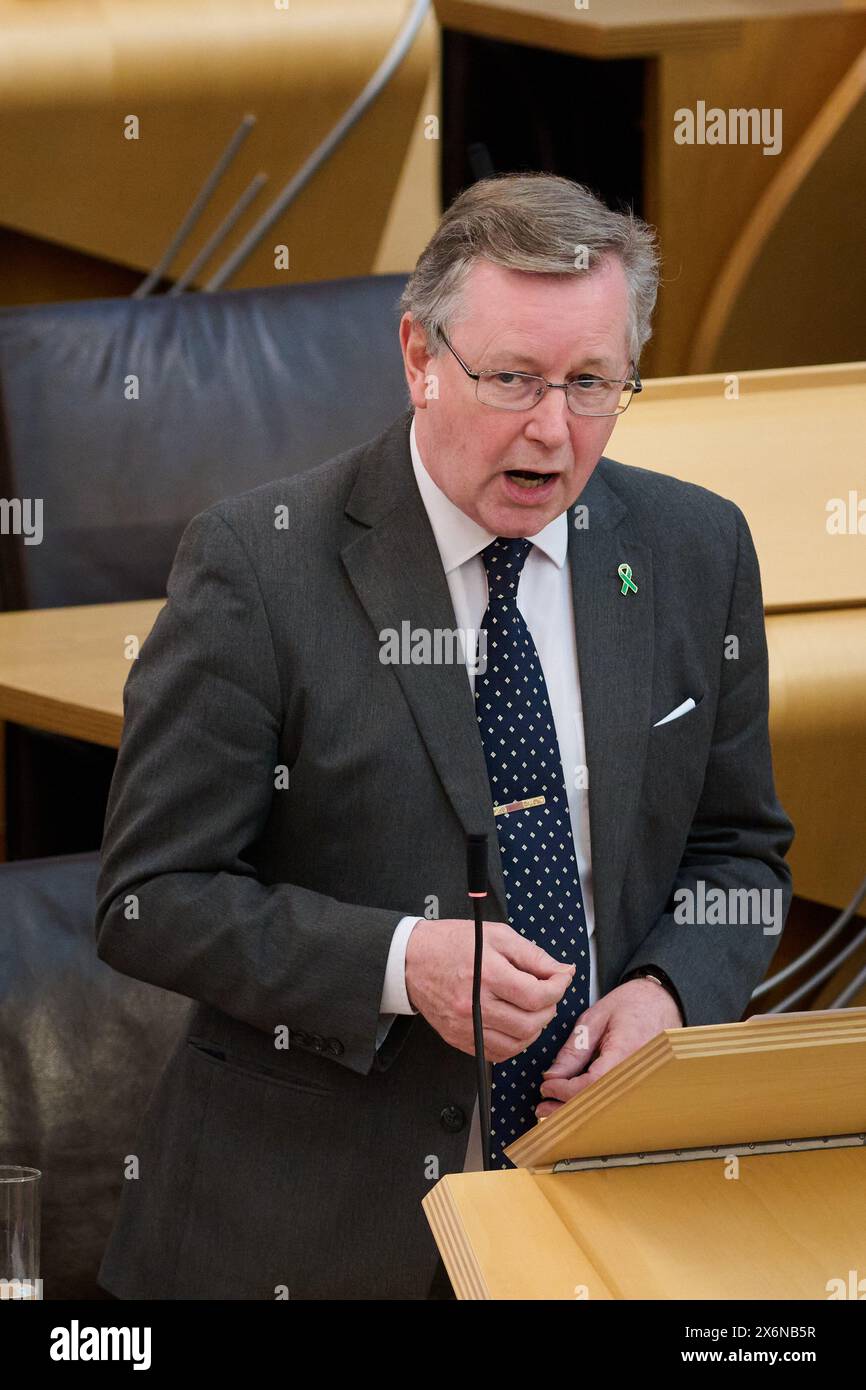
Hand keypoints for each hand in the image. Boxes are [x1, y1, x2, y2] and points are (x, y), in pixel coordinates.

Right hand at [404, 918, 575, 1063]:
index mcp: (487, 975)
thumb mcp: (497, 935)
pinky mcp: (459, 1039)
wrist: (410, 960)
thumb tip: (562, 971)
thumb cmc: (452, 943)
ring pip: (517, 1044)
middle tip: (547, 993)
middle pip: (531, 1023)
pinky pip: (497, 1053)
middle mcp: (476, 1005)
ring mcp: (466, 1026)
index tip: (561, 978)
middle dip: (549, 1009)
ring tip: (532, 1009)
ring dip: (535, 1028)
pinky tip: (514, 1024)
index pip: (537, 995)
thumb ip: (533, 955)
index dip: (558, 988)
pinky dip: (514, 1043)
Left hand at [535, 977, 682, 1118]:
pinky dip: (596, 1107)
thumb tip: (553, 1076)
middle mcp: (639, 1073)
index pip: (592, 1084)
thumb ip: (574, 1049)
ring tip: (555, 1111)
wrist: (664, 1001)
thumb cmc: (632, 1004)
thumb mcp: (595, 1018)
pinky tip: (579, 1106)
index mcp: (625, 1052)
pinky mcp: (645, 1088)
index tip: (546, 1087)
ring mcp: (645, 1083)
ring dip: (581, 1113)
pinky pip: (618, 1104)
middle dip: (567, 1109)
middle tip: (543, 1109)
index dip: (565, 1091)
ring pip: (608, 1110)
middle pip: (600, 1105)